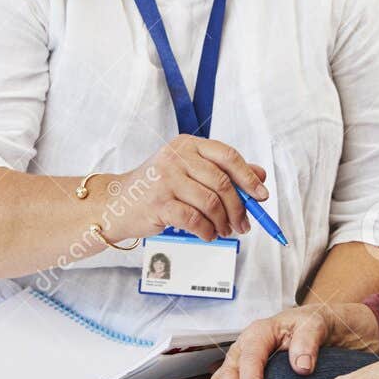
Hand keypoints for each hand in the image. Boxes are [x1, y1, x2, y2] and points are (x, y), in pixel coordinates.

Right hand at [107, 134, 269, 243]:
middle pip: (222, 183)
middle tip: (243, 225)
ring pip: (210, 203)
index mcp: (188, 145)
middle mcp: (176, 157)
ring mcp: (165, 179)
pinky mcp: (158, 202)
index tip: (262, 196)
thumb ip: (223, 171)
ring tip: (225, 231)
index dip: (248, 177)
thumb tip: (260, 176)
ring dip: (223, 222)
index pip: (228, 156)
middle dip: (239, 208)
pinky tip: (208, 234)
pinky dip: (207, 231)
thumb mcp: (190, 172)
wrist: (116, 203)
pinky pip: (194, 219)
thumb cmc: (157, 188)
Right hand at [199, 303, 378, 378]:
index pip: (251, 358)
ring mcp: (239, 360)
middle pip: (230, 372)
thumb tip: (301, 366)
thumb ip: (308, 342)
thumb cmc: (316, 325)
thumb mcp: (317, 326)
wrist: (319, 326)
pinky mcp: (239, 374)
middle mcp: (245, 346)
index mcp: (261, 332)